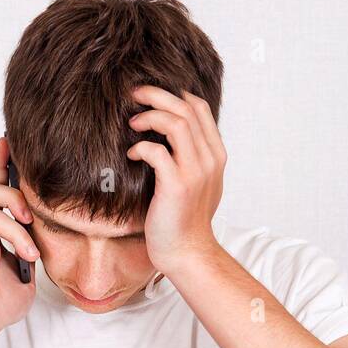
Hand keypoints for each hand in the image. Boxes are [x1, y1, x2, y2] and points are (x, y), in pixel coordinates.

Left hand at [126, 86, 225, 274]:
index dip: (174, 94)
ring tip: (133, 123)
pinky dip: (140, 147)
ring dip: (149, 116)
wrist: (187, 252)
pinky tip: (132, 155)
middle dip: (156, 95)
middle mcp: (210, 159)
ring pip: (175, 122)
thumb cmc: (185, 219)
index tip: (151, 98)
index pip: (199, 107)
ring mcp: (195, 172)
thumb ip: (192, 156)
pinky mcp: (177, 186)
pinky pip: (157, 151)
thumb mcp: (198, 182)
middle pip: (186, 108)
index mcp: (215, 155)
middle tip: (134, 95)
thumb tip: (172, 133)